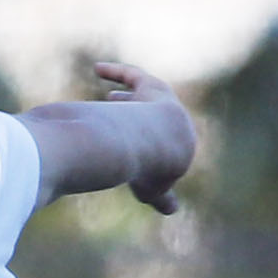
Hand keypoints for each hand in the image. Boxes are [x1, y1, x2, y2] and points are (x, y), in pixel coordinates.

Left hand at [90, 60, 192, 214]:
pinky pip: (134, 76)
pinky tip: (97, 69)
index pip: (166, 151)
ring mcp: (165, 106)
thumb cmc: (151, 173)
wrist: (156, 148)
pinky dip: (118, 72)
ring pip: (147, 98)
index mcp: (181, 150)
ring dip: (132, 98)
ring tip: (111, 98)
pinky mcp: (153, 89)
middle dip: (142, 123)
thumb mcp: (153, 189)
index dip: (153, 152)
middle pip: (156, 121)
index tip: (144, 154)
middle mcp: (178, 124)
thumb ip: (161, 197)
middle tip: (125, 124)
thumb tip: (173, 209)